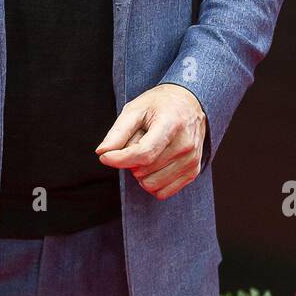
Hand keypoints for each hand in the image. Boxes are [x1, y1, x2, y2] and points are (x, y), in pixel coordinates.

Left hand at [95, 84, 206, 199]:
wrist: (190, 103)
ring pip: (151, 184)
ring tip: (149, 151)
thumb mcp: (135, 109)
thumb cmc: (159, 106)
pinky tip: (155, 164)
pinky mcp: (193, 171)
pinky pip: (162, 192)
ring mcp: (191, 160)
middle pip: (144, 170)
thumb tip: (102, 153)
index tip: (105, 157)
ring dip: (141, 172)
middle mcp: (185, 145)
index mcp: (171, 124)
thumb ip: (118, 132)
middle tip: (138, 142)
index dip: (120, 159)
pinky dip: (152, 182)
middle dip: (131, 160)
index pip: (144, 153)